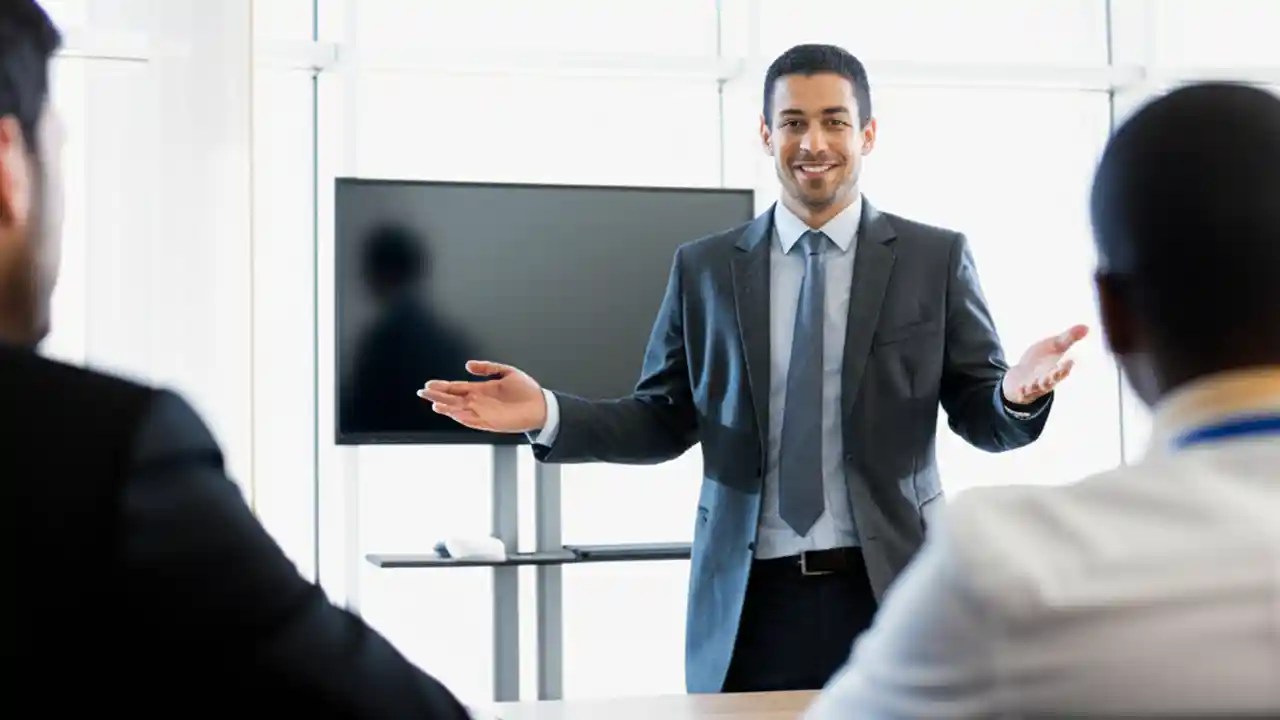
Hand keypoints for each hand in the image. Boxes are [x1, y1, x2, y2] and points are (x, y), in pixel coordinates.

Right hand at [417, 361, 547, 432]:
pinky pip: (473, 421)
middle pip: (454, 399)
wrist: (543, 406)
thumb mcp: (507, 372)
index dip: (443, 386)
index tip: (429, 384)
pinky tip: (452, 412)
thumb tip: (467, 365)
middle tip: (423, 392)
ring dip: (447, 408)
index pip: (457, 387)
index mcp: (482, 389)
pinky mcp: (491, 423)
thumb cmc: (527, 390)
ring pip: (460, 410)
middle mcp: (480, 402)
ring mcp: (484, 413)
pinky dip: (462, 417)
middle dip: (438, 396)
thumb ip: (487, 367)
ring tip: (434, 404)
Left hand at [1002, 324, 1088, 405]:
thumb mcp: (1054, 346)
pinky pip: (1022, 393)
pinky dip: (1022, 392)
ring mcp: (1033, 386)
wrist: (1021, 373)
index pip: (1063, 370)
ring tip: (1037, 382)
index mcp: (1056, 370)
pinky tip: (1021, 388)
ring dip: (1037, 385)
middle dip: (1054, 376)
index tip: (1071, 360)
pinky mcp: (1020, 390)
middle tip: (1056, 371)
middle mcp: (1046, 380)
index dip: (1066, 366)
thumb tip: (1086, 327)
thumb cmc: (1041, 358)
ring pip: (1037, 387)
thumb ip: (1069, 338)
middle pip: (1051, 379)